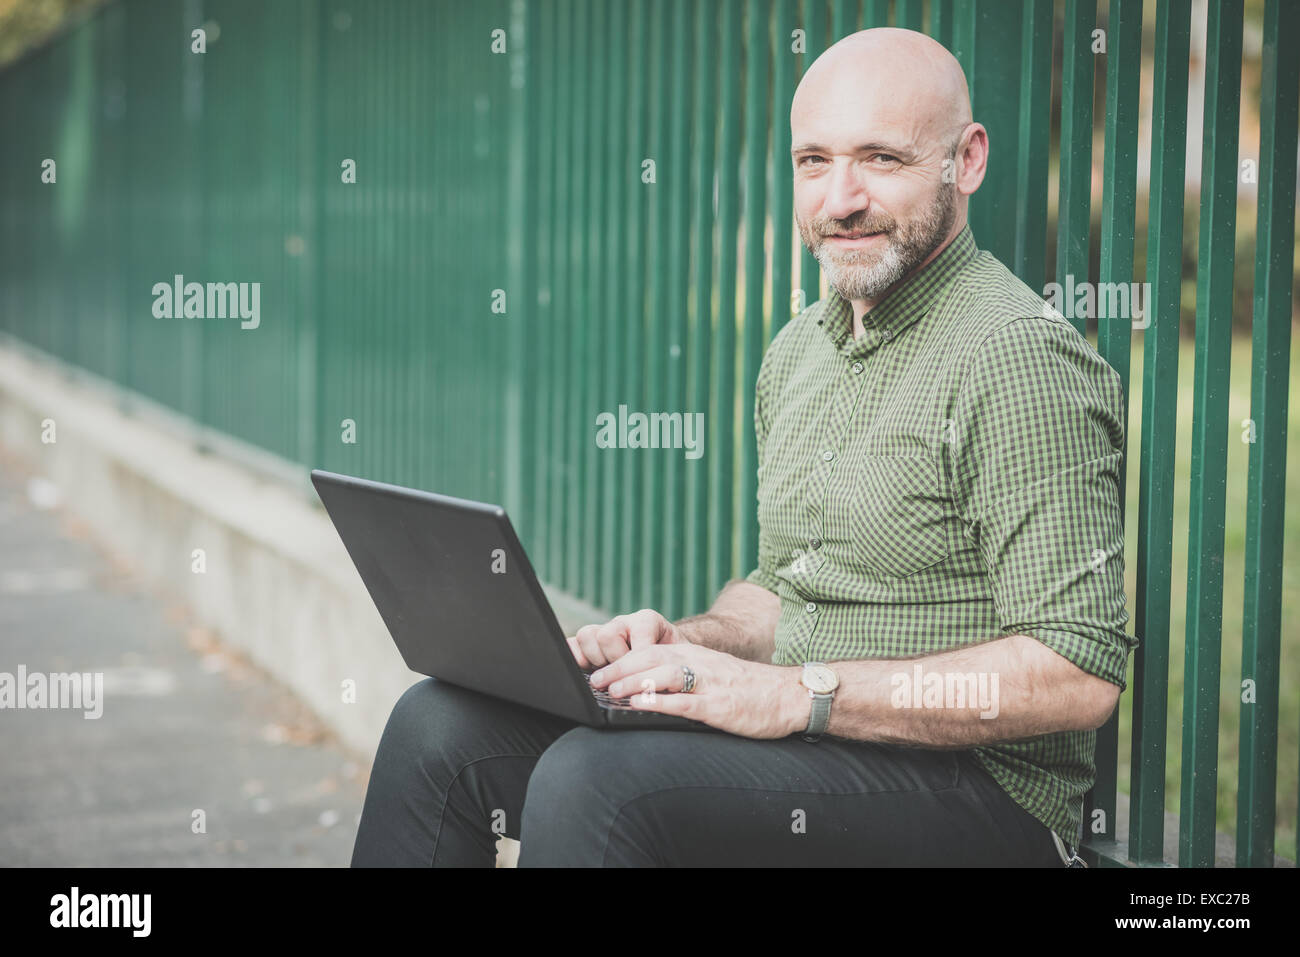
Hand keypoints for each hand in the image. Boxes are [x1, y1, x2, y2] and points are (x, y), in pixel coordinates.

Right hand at [567, 608, 689, 669]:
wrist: (666, 660)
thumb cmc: (671, 662)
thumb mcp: (675, 661)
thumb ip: (666, 665)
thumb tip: (648, 685)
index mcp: (647, 621)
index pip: (637, 632)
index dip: (638, 655)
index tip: (644, 672)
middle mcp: (623, 622)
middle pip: (606, 635)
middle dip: (615, 660)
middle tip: (626, 675)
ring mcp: (604, 631)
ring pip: (587, 636)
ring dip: (597, 660)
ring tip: (611, 673)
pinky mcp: (588, 645)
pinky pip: (571, 645)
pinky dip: (577, 659)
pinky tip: (589, 672)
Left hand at [589, 643, 807, 738]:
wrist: (788, 695)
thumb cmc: (747, 689)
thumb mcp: (711, 675)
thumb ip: (683, 677)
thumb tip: (646, 690)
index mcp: (694, 655)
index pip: (649, 650)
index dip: (621, 659)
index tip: (598, 671)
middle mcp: (698, 663)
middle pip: (650, 657)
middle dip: (619, 667)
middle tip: (594, 680)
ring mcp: (708, 683)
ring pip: (664, 673)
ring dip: (634, 681)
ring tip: (611, 690)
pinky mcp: (718, 705)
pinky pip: (685, 701)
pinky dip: (660, 702)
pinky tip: (641, 706)